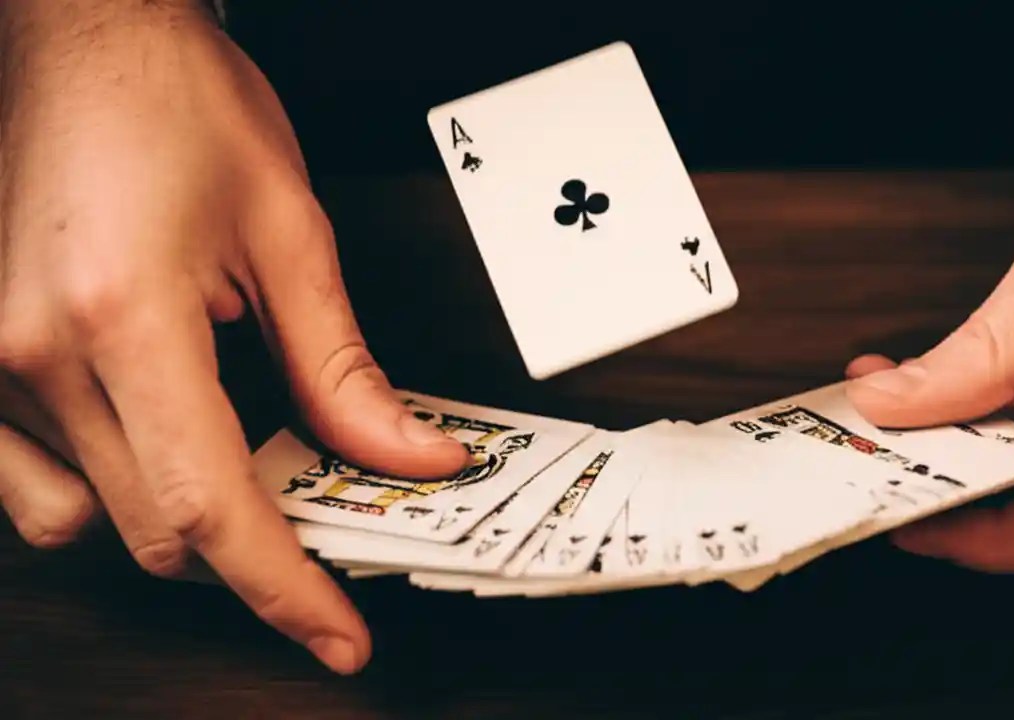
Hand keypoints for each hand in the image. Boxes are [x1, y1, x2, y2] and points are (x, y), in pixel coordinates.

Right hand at [0, 0, 469, 672]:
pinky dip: (96, 486)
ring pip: (84, 521)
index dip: (284, 588)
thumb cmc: (177, 103)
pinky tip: (141, 432)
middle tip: (314, 508)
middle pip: (156, 530)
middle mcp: (30, 349)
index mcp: (123, 313)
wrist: (84, 40)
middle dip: (248, 544)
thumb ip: (345, 369)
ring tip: (219, 442)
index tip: (338, 633)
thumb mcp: (290, 233)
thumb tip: (410, 457)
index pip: (212, 504)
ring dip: (169, 513)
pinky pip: (23, 487)